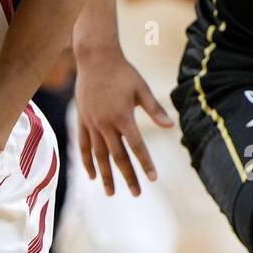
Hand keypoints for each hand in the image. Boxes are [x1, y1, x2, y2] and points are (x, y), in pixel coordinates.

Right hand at [75, 48, 172, 196]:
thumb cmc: (122, 72)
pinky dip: (87, 161)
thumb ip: (154, 109)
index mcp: (122, 117)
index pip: (136, 146)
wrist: (95, 58)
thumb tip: (170, 126)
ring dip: (106, 175)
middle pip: (118, 156)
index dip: (145, 163)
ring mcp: (91, 123)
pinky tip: (92, 175)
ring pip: (99, 155)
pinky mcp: (82, 119)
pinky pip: (84, 145)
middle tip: (136, 193)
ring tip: (111, 193)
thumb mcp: (142, 89)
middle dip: (127, 177)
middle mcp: (105, 123)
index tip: (152, 179)